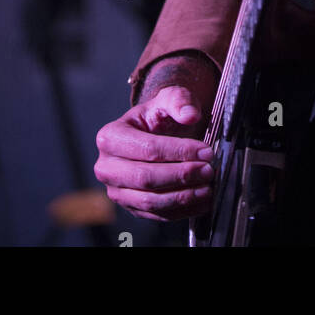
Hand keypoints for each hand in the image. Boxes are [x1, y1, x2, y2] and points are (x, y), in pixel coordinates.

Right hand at [94, 87, 214, 221]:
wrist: (154, 135)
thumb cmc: (158, 117)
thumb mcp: (168, 98)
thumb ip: (180, 101)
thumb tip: (190, 115)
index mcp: (110, 137)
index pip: (148, 148)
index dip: (179, 152)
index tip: (206, 152)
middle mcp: (107, 167)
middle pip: (146, 178)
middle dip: (181, 175)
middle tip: (208, 170)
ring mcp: (117, 191)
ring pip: (150, 201)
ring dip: (183, 197)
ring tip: (208, 187)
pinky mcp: (131, 208)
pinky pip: (156, 215)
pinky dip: (182, 211)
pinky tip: (202, 201)